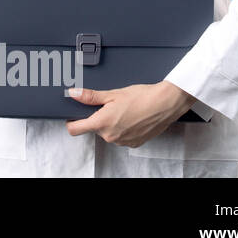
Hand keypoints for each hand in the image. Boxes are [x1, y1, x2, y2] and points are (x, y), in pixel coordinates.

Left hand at [64, 82, 196, 147]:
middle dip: (96, 118)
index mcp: (102, 123)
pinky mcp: (134, 143)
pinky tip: (131, 117)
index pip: (75, 130)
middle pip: (93, 129)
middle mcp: (111, 136)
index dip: (71, 122)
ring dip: (110, 123)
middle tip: (107, 105)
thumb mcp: (112, 94)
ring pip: (108, 133)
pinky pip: (121, 137)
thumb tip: (73, 94)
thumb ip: (90, 96)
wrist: (166, 103)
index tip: (73, 115)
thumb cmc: (142, 97)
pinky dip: (122, 128)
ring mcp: (123, 142)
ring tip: (123, 110)